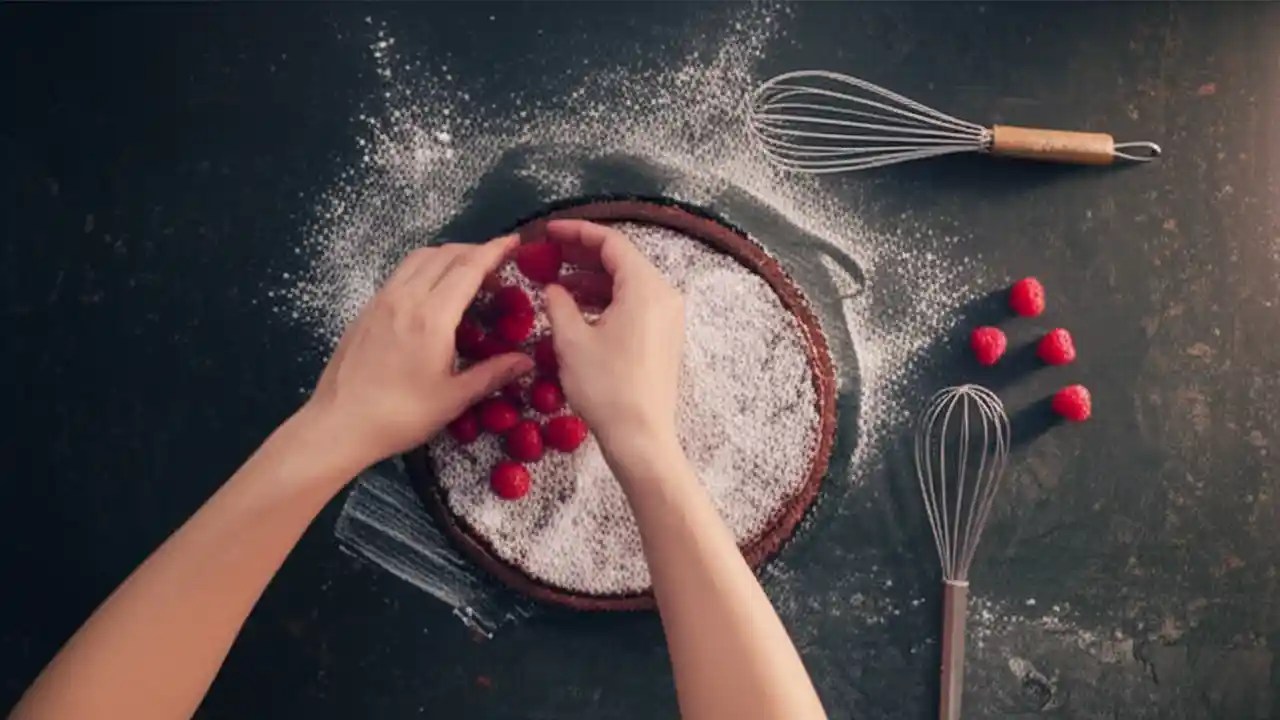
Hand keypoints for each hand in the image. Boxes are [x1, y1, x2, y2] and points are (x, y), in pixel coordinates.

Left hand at [307, 236, 533, 466]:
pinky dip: (425, 269)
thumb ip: (492, 374)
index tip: (513, 242)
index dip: (493, 251)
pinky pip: (401, 273)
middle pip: (444, 255)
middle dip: (474, 252)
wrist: (338, 424)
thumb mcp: (453, 399)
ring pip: (419, 259)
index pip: (468, 268)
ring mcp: (382, 300)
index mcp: (431, 317)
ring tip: (467, 277)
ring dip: (448, 257)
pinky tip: (433, 294)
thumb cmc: (400, 415)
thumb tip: (527, 360)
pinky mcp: (367, 309)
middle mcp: (405, 298)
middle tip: (497, 269)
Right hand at [543, 220, 684, 450]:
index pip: (612, 243)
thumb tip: (553, 287)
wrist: (640, 437)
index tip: (549, 232)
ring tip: (555, 282)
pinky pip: (634, 304)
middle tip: (548, 254)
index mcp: (645, 288)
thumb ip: (559, 304)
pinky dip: (607, 300)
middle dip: (582, 255)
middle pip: (622, 260)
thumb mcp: (572, 341)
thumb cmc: (606, 387)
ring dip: (592, 279)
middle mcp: (663, 295)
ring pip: (627, 283)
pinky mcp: (664, 336)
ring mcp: (667, 317)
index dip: (577, 232)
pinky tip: (577, 308)